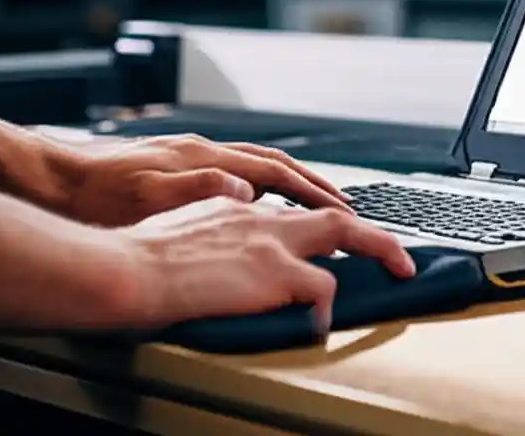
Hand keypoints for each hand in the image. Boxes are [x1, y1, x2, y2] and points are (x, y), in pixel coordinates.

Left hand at [51, 134, 351, 225]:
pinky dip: (259, 181)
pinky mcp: (174, 163)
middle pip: (272, 161)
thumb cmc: (92, 195)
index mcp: (202, 158)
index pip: (274, 172)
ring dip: (288, 178)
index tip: (342, 207)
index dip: (311, 190)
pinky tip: (254, 198)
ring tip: (310, 197)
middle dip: (311, 181)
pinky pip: (233, 168)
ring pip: (253, 161)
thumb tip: (246, 191)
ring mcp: (188, 155)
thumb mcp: (145, 198)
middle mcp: (201, 150)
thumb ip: (198, 192)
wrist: (50, 178)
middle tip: (343, 200)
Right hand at [119, 197, 415, 330]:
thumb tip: (212, 242)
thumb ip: (201, 226)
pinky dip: (330, 303)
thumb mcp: (172, 227)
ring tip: (399, 266)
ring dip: (378, 248)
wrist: (125, 269)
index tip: (330, 236)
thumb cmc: (133, 259)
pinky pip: (323, 286)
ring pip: (345, 232)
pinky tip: (324, 320)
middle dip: (365, 227)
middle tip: (390, 247)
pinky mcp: (274, 271)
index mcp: (232, 205)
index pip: (288, 210)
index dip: (314, 225)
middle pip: (329, 212)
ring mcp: (271, 241)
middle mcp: (258, 216)